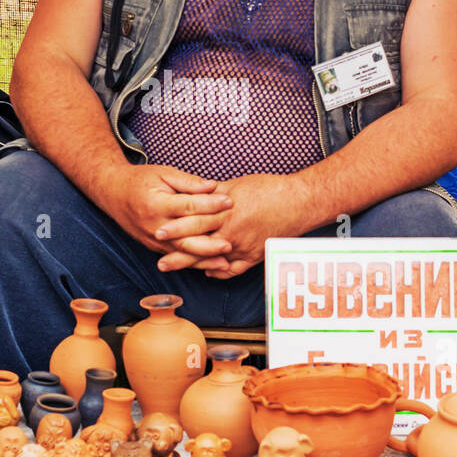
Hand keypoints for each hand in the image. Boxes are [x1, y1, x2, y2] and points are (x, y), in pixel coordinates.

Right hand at [104, 163, 233, 259]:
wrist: (114, 193)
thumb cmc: (141, 180)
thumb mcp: (164, 173)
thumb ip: (189, 182)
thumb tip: (213, 187)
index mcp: (156, 204)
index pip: (188, 206)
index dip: (210, 204)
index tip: (229, 201)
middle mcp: (154, 225)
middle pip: (186, 237)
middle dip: (210, 241)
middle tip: (231, 242)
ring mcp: (153, 239)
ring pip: (182, 252)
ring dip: (204, 259)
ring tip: (226, 262)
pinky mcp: (154, 246)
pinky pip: (176, 257)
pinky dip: (193, 262)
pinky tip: (210, 265)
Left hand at [156, 173, 301, 276]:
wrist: (299, 202)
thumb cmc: (269, 188)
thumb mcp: (238, 185)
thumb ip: (214, 193)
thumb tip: (194, 193)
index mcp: (226, 211)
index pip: (195, 220)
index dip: (176, 227)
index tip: (157, 232)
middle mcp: (232, 231)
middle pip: (199, 243)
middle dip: (177, 253)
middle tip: (159, 261)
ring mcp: (243, 246)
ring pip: (212, 260)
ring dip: (192, 265)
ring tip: (174, 268)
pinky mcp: (255, 255)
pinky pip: (234, 269)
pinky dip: (219, 272)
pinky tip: (207, 272)